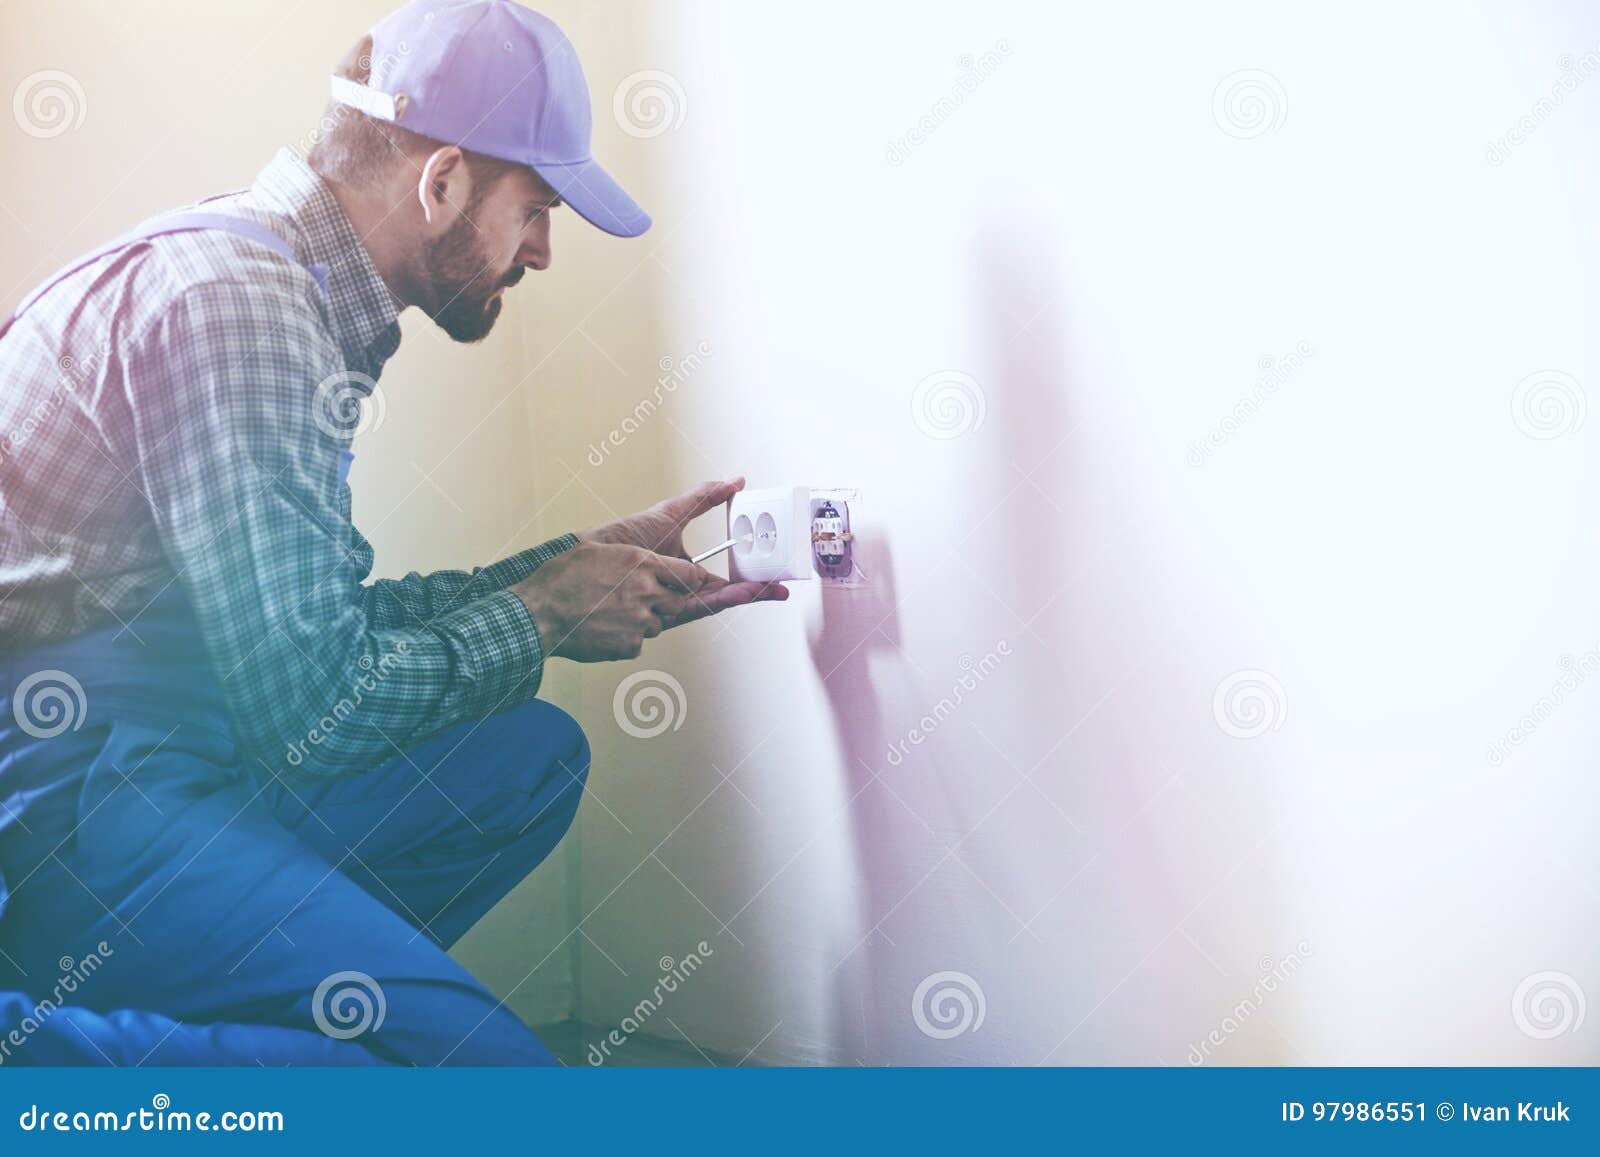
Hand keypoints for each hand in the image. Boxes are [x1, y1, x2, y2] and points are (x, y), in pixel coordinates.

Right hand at [511, 542, 711, 661]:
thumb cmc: (561, 579)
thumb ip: (630, 556)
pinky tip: (604, 629)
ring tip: (612, 614)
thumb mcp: (596, 550)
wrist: (539, 613)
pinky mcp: (630, 646)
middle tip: (642, 600)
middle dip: (666, 602)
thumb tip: (647, 561)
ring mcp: (639, 622)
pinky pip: (639, 642)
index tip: (693, 582)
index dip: (691, 579)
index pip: (688, 573)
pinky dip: (626, 638)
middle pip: (678, 602)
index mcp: (641, 563)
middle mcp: (646, 592)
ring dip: (643, 620)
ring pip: (658, 624)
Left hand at [580, 476, 788, 622]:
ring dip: (739, 597)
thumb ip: (703, 499)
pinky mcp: (655, 614)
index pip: (722, 584)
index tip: (775, 585)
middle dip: (752, 593)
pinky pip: (689, 610)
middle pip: (722, 597)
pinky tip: (734, 594)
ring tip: (764, 589)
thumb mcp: (668, 514)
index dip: (750, 586)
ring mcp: (668, 605)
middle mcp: (679, 594)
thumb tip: (736, 480)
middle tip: (778, 589)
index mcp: (684, 576)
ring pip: (710, 604)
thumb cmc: (620, 539)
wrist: (587, 557)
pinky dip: (714, 601)